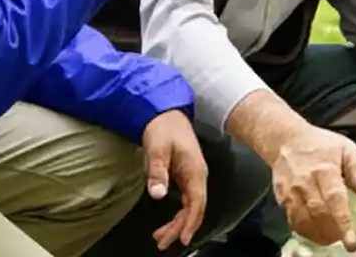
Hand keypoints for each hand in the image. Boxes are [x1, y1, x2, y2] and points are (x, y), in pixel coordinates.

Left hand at [141, 110, 207, 250]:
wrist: (165, 112)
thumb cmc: (164, 128)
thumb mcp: (158, 149)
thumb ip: (158, 172)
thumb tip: (159, 194)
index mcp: (196, 171)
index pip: (197, 203)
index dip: (191, 222)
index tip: (182, 238)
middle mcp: (197, 175)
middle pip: (194, 209)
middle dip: (180, 228)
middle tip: (162, 242)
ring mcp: (192, 176)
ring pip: (190, 206)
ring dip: (178, 223)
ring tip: (161, 236)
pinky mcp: (186, 175)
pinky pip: (186, 200)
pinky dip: (178, 213)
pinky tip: (169, 221)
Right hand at [271, 125, 355, 251]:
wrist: (286, 141)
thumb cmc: (319, 145)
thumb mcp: (346, 150)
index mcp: (325, 170)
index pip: (335, 200)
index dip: (343, 223)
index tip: (352, 241)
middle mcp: (306, 183)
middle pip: (319, 215)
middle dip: (334, 233)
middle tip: (346, 239)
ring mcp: (292, 193)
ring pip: (304, 222)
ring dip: (320, 235)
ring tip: (333, 237)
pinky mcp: (283, 200)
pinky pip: (294, 222)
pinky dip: (306, 232)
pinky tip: (318, 232)